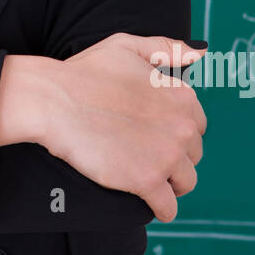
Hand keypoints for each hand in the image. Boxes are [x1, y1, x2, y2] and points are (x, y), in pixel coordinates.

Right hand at [0, 35, 207, 222]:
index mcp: (181, 95)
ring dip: (172, 184)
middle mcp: (182, 126)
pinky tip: (150, 204)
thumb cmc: (86, 72)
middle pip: (194, 154)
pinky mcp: (147, 181)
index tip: (158, 135)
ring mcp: (167, 155)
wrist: (55, 101)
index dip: (177, 131)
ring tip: (150, 180)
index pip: (198, 125)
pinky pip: (168, 207)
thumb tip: (199, 55)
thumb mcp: (128, 46)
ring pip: (186, 182)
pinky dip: (161, 208)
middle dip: (176, 157)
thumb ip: (166, 48)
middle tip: (148, 156)